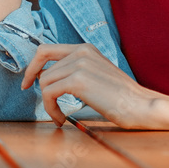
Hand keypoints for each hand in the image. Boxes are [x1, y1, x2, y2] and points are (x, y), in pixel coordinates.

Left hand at [20, 42, 158, 128]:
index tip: (28, 82)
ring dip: (47, 104)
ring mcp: (80, 64)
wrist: (139, 105)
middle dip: (38, 87)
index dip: (33, 66)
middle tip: (42, 102)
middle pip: (43, 68)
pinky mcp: (79, 80)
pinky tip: (61, 119)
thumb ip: (76, 71)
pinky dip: (50, 109)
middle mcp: (81, 51)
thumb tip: (47, 78)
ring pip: (44, 82)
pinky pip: (48, 94)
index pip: (46, 49)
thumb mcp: (96, 75)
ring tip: (60, 116)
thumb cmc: (120, 97)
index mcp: (85, 48)